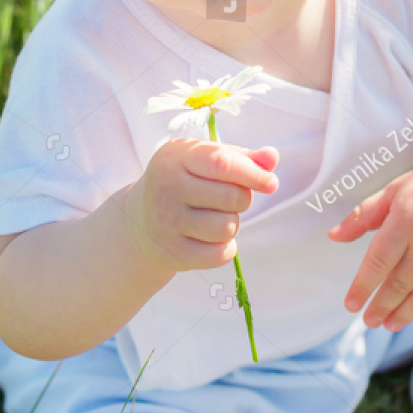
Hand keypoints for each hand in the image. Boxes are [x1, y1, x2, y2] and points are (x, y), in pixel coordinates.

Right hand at [126, 139, 278, 271]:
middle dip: (242, 199)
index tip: (270, 183)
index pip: (221, 163)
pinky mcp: (171, 252)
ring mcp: (165, 222)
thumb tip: (271, 157)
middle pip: (231, 197)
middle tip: (228, 198)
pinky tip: (213, 239)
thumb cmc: (185, 181)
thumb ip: (241, 157)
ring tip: (215, 217)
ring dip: (232, 224)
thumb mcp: (206, 160)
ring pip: (227, 228)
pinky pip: (219, 255)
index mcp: (176, 157)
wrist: (141, 219)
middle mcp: (165, 187)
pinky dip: (226, 248)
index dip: (253, 173)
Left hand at [327, 154, 412, 337]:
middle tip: (368, 320)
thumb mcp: (393, 191)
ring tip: (389, 324)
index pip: (378, 262)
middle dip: (380, 307)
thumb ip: (362, 215)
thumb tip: (333, 236)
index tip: (350, 305)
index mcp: (406, 221)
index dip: (362, 287)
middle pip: (399, 285)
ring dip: (405, 315)